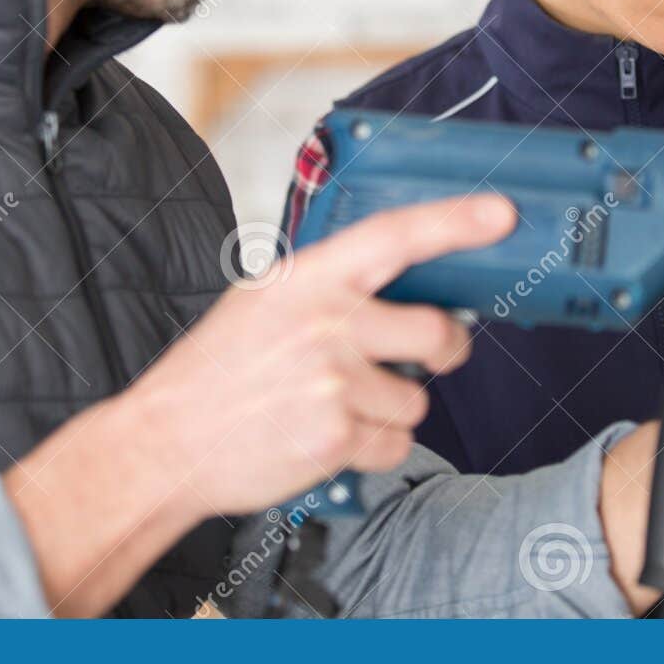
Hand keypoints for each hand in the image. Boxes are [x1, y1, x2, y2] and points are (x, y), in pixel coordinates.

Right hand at [7, 192, 515, 615]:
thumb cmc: (214, 374)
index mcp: (308, 279)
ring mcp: (333, 380)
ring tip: (333, 407)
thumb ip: (327, 290)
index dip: (453, 222)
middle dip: (445, 350)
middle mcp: (326, 323)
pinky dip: (373, 449)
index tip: (499, 213)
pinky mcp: (336, 436)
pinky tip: (327, 439)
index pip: (394, 236)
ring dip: (390, 410)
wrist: (163, 443)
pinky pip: (396, 444)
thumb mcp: (263, 303)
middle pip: (434, 333)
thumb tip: (399, 288)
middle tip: (434, 355)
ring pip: (416, 400)